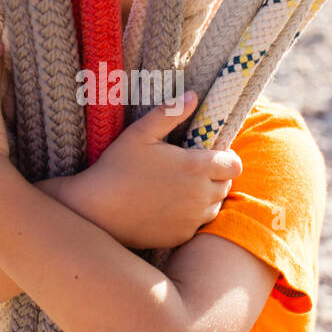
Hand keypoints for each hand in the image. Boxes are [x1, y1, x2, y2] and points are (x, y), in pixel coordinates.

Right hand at [78, 94, 242, 249]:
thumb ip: (170, 113)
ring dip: (206, 198)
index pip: (234, 165)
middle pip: (227, 186)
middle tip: (191, 171)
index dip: (226, 159)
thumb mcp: (140, 133)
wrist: (97, 209)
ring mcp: (192, 218)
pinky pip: (197, 225)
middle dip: (215, 177)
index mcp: (196, 167)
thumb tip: (194, 95)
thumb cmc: (117, 166)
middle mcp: (201, 195)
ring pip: (215, 206)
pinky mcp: (182, 236)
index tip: (210, 156)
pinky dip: (190, 217)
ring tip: (181, 189)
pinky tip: (169, 208)